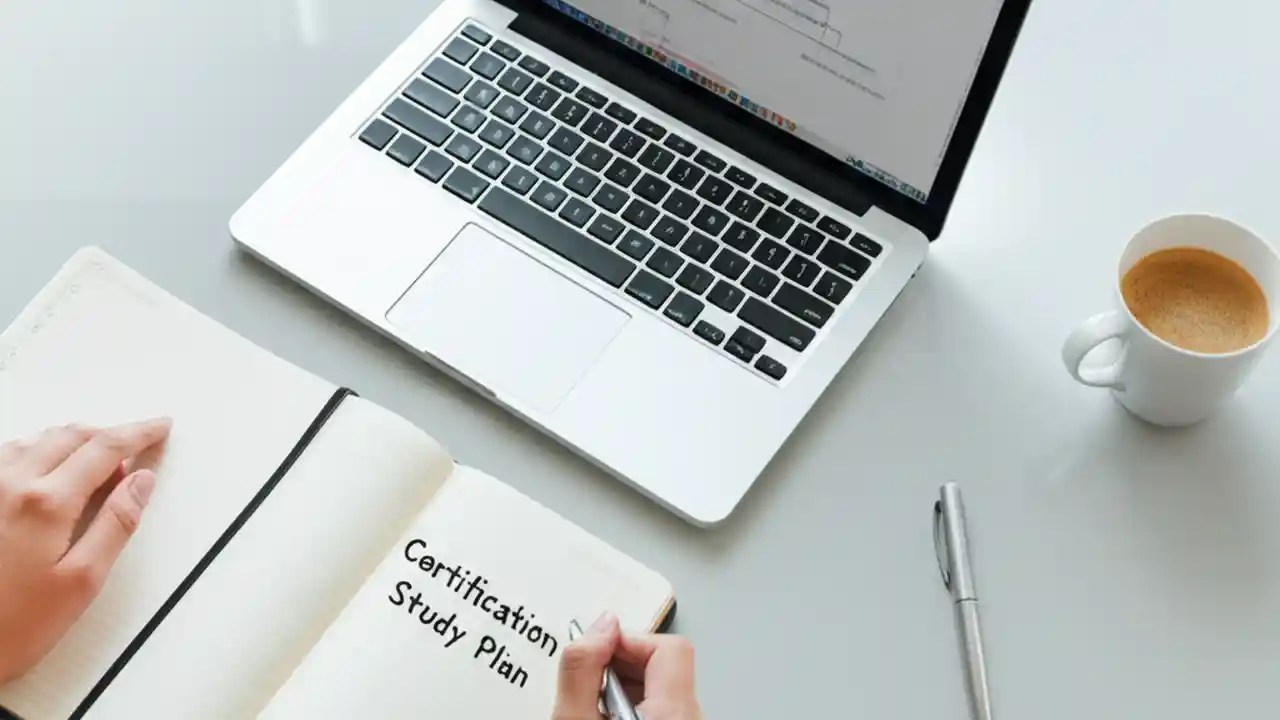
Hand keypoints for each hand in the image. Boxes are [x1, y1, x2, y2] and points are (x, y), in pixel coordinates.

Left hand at [0, 418, 171, 684]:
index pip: (106, 449)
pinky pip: (8, 455)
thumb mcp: (82, 581)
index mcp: (47, 502)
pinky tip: (47, 469)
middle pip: (71, 436)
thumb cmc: (12, 625)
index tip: (161, 427)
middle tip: (136, 446)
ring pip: (37, 440)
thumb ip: (116, 524)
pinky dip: (38, 450)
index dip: (139, 433)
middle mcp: (11, 484)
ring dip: (73, 440)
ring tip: (95, 462)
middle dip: (109, 434)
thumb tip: (141, 482)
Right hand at [553, 613, 700, 719]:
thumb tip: (602, 624)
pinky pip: (661, 706)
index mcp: (674, 712)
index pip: (669, 646)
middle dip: (621, 664)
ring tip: (594, 709)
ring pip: (660, 686)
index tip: (597, 651)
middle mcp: (691, 718)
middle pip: (664, 664)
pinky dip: (631, 705)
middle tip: (590, 687)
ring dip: (624, 687)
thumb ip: (583, 669)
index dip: (628, 641)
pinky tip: (605, 719)